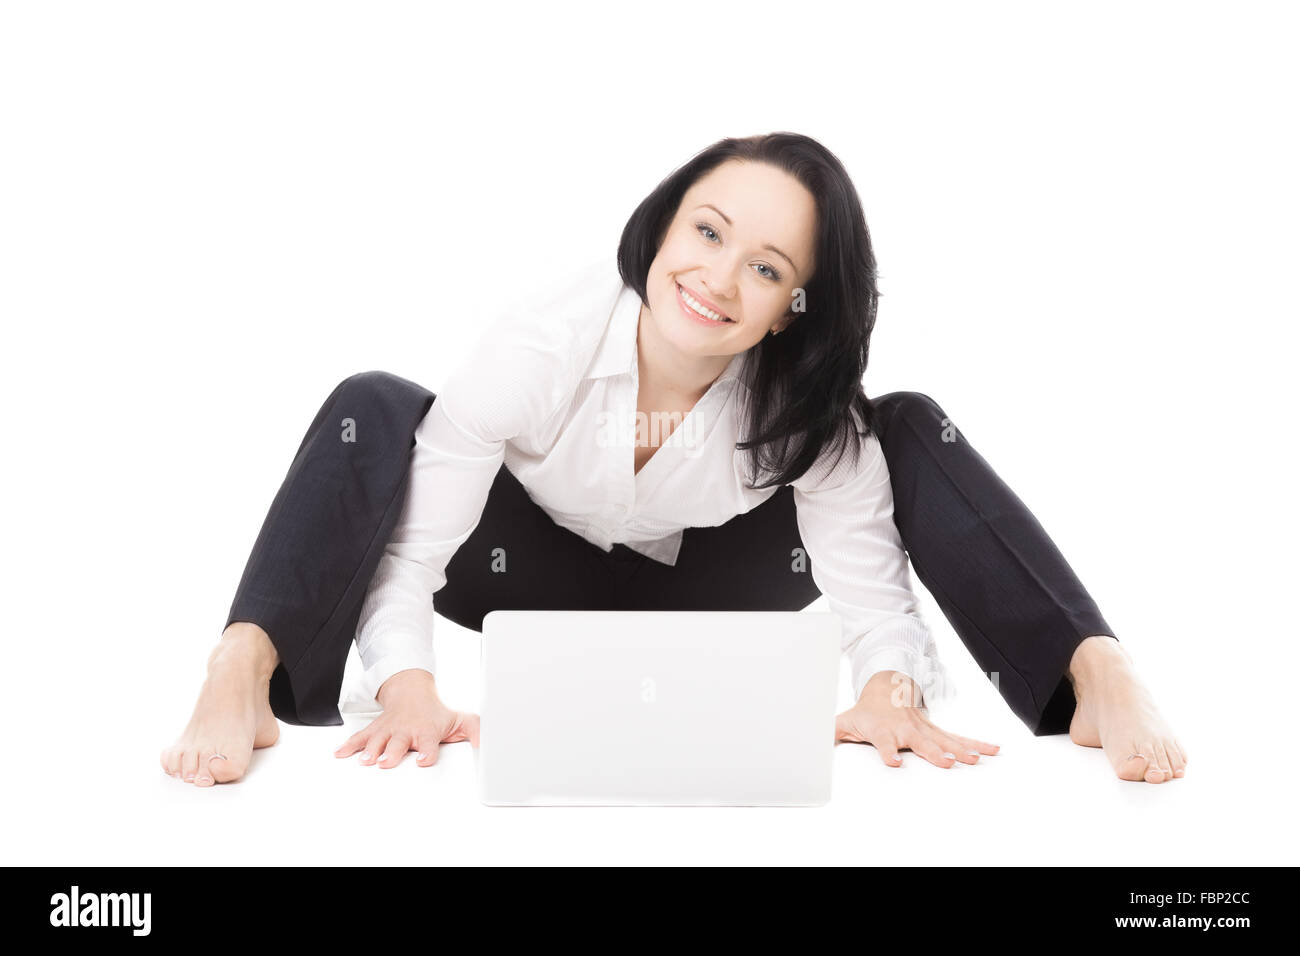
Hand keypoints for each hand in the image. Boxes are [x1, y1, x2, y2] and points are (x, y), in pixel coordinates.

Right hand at [334, 669, 479, 768]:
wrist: (412, 692)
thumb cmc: (435, 712)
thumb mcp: (459, 719)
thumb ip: (476, 731)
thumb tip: (488, 744)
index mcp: (426, 730)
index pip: (428, 742)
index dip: (427, 752)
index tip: (424, 760)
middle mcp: (406, 730)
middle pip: (398, 743)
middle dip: (392, 752)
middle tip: (385, 762)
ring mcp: (389, 729)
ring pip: (377, 740)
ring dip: (370, 750)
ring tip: (365, 760)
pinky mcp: (375, 730)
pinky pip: (360, 737)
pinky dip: (349, 745)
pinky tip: (339, 754)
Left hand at [835, 670, 999, 767]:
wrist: (886, 685)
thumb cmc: (866, 710)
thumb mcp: (845, 721)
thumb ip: (830, 733)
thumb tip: (809, 743)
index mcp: (883, 729)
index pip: (884, 741)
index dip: (888, 752)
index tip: (893, 762)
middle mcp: (906, 728)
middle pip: (921, 742)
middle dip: (934, 752)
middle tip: (948, 763)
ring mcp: (923, 728)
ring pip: (945, 739)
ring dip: (962, 749)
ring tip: (977, 759)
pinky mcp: (935, 730)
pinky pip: (958, 738)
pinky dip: (975, 743)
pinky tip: (992, 750)